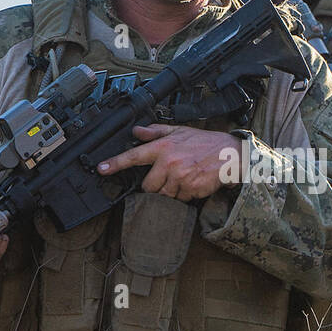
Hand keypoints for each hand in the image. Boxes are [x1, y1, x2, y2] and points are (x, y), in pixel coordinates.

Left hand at [97, 124, 237, 200]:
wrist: (230, 155)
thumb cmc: (205, 143)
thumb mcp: (179, 131)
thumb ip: (156, 132)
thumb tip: (137, 131)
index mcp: (163, 147)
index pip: (134, 156)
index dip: (115, 163)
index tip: (101, 169)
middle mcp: (169, 162)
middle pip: (148, 186)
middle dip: (155, 185)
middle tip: (168, 176)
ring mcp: (180, 177)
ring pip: (164, 195)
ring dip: (171, 191)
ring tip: (183, 177)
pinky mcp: (191, 189)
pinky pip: (179, 199)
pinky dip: (184, 195)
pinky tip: (192, 183)